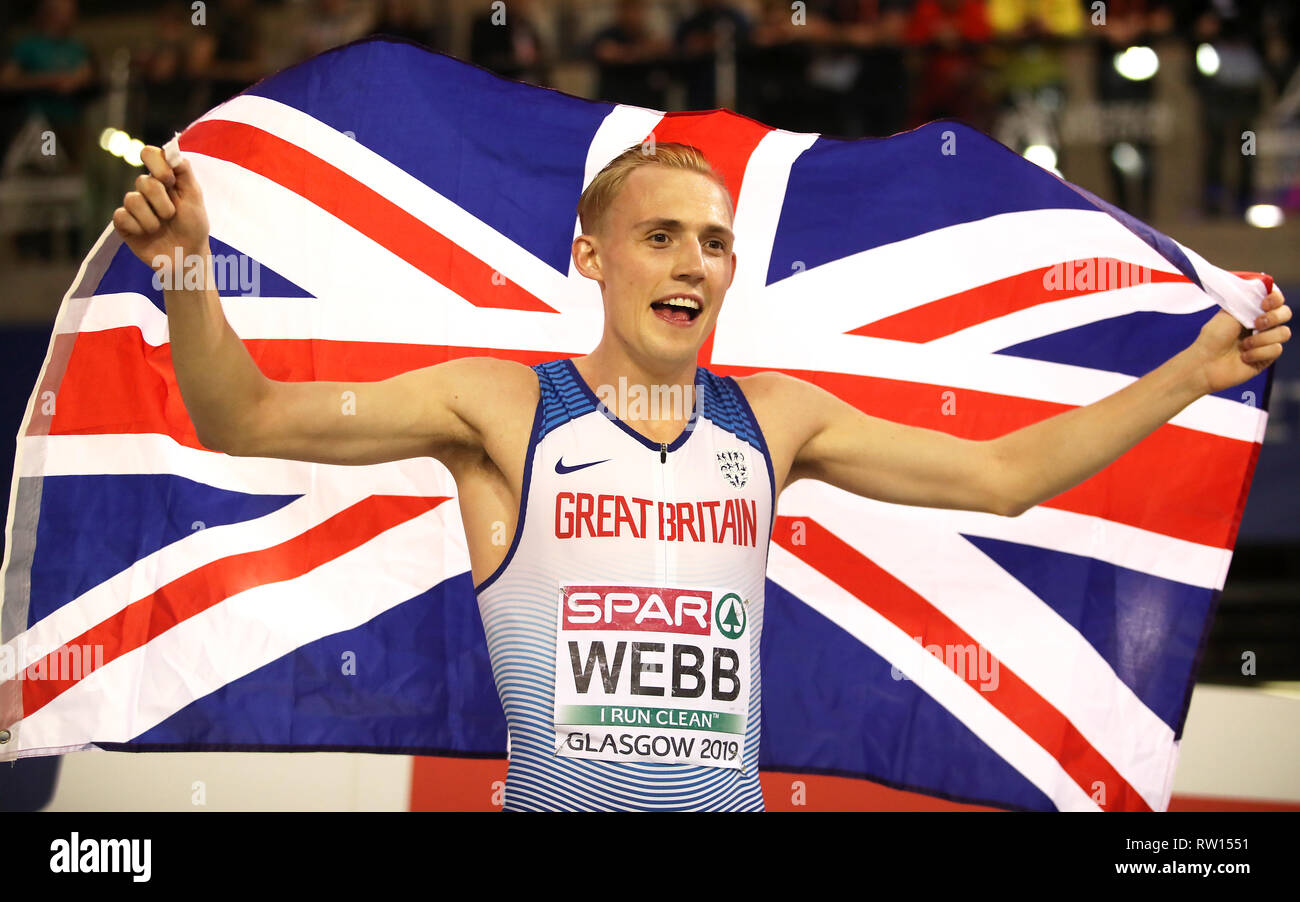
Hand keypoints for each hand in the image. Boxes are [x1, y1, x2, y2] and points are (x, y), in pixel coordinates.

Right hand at [112, 145, 209, 272]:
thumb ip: (184, 172)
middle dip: (162, 202)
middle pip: (143, 181)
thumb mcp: (195, 197)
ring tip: (161, 228)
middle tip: (172, 215)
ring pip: (132, 200)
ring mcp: (134, 206)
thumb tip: (171, 149)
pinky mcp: (124, 223)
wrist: (187, 257)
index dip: (157, 165)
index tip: (169, 180)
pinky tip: (146, 234)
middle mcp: (146, 190)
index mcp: (163, 179)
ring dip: (152, 219)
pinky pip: (121, 216)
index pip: (149, 154)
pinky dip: (138, 227)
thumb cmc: (193, 227)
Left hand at [1189, 287, 1290, 394]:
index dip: (1275, 298)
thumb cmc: (1212, 338)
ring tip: (1244, 345)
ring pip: (1284, 333)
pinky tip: (1244, 357)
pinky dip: (1259, 353)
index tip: (1264, 303)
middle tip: (1255, 324)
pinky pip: (1276, 350)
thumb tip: (1263, 289)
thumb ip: (1247, 301)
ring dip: (1262, 338)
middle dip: (1273, 317)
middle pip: (1286, 314)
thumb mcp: (1227, 314)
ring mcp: (1266, 341)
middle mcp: (1262, 325)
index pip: (1275, 299)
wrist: (1205, 363)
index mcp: (1252, 311)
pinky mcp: (1266, 357)